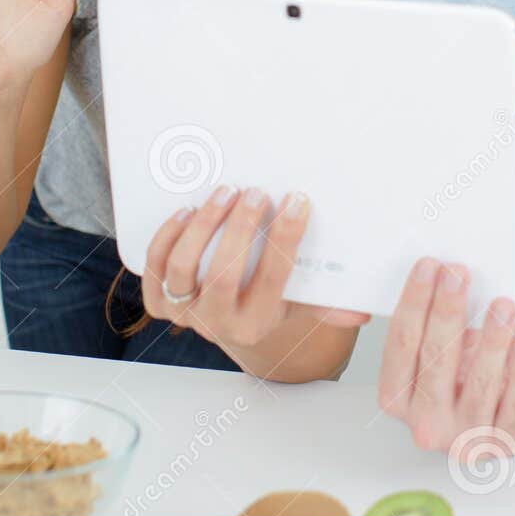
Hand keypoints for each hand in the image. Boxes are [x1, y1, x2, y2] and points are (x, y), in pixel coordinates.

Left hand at [141, 186, 369, 351]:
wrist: (230, 319)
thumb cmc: (269, 298)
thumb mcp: (301, 302)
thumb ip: (327, 304)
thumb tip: (360, 312)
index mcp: (257, 324)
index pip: (274, 280)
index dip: (286, 239)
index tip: (296, 201)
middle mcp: (216, 324)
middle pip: (222, 275)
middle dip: (240, 228)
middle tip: (255, 191)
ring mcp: (183, 313)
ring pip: (183, 268)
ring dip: (203, 226)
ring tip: (224, 192)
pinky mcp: (158, 301)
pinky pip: (155, 268)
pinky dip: (168, 237)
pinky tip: (187, 210)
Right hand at [377, 258, 514, 456]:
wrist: (503, 407)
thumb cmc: (465, 369)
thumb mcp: (435, 351)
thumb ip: (425, 323)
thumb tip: (430, 273)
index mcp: (396, 398)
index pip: (400, 344)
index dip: (414, 301)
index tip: (428, 265)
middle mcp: (425, 424)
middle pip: (435, 359)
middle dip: (447, 310)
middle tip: (460, 273)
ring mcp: (465, 439)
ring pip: (479, 384)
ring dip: (492, 340)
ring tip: (503, 304)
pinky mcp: (506, 443)